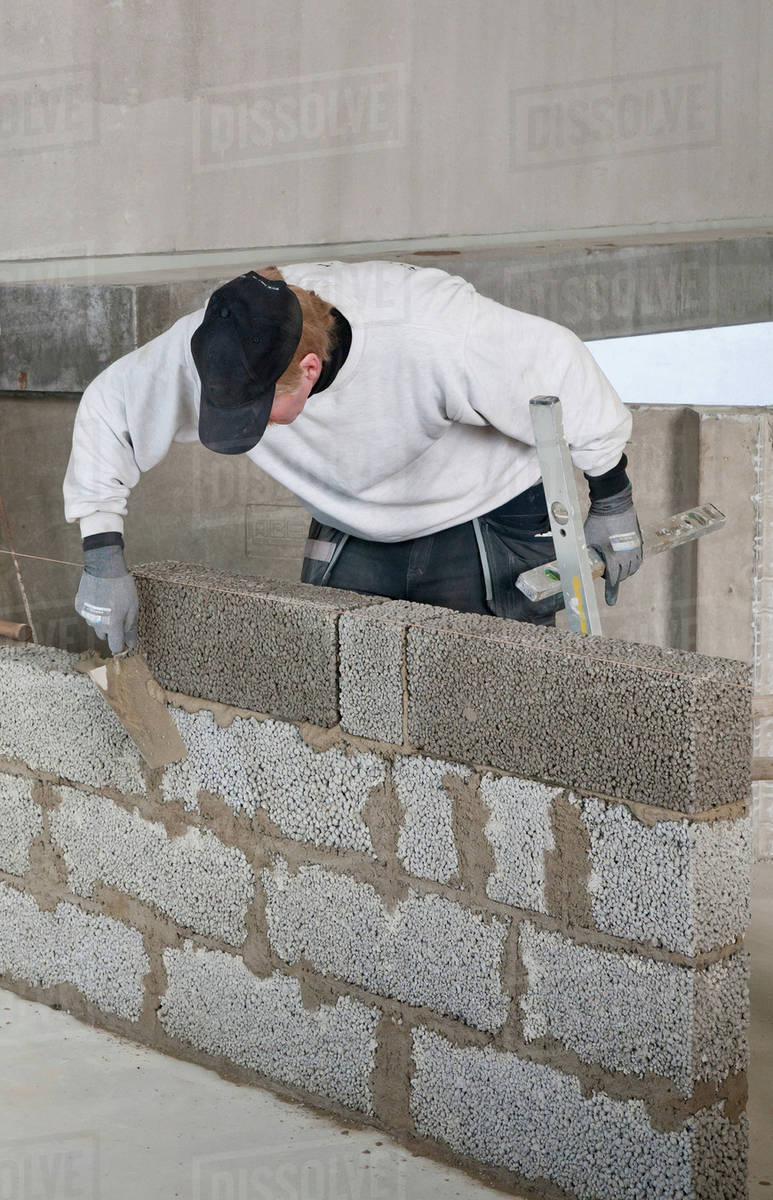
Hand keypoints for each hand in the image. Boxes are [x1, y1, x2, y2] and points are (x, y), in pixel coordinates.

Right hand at [75, 544, 137, 653]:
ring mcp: (86, 615)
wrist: (104, 567)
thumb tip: (130, 644)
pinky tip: (98, 598)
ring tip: (107, 603)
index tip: (124, 643)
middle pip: (104, 635)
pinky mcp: (79, 606)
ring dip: (101, 619)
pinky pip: (87, 614)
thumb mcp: (132, 607)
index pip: (115, 646)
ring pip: (95, 625)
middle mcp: (97, 623)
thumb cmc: (122, 587)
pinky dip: (93, 610)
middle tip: (117, 613)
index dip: (121, 647)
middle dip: (111, 629)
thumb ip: (130, 628)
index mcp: (112, 624)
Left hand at [583, 486, 642, 605]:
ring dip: (624, 571)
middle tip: (605, 572)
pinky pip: (638, 559)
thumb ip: (587, 555)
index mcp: (613, 557)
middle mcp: (627, 555)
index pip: (613, 580)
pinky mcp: (638, 541)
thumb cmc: (598, 521)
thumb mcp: (588, 541)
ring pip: (632, 568)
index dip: (611, 592)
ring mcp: (635, 548)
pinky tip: (625, 560)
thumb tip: (580, 566)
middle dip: (614, 577)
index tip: (611, 602)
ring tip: (615, 567)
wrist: (614, 503)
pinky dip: (632, 563)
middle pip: (622, 575)